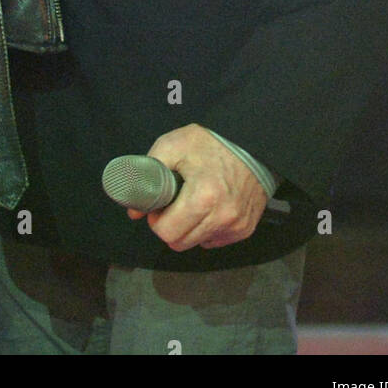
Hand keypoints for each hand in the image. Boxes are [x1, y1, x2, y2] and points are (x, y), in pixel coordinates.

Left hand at [126, 124, 266, 251]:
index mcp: (203, 197)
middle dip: (170, 227)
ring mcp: (236, 226)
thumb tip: (134, 210)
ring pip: (197, 244)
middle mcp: (222, 217)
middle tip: (173, 205)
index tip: (159, 206)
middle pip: (180, 243)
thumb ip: (148, 173)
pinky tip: (209, 207)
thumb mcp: (173, 145)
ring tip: (192, 203)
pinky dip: (206, 229)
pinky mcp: (245, 229)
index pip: (167, 232)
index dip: (156, 220)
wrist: (252, 144)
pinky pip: (214, 240)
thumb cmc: (210, 143)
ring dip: (189, 228)